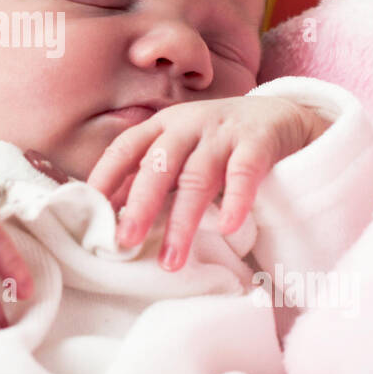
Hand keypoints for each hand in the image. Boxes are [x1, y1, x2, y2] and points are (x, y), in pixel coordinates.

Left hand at [86, 96, 329, 271]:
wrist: (283, 114)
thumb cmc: (220, 141)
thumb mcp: (181, 151)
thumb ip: (151, 175)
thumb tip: (110, 212)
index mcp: (163, 126)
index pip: (125, 147)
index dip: (105, 176)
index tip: (89, 210)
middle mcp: (188, 124)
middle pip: (158, 165)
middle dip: (140, 205)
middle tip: (126, 242)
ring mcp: (223, 132)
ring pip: (197, 176)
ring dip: (182, 221)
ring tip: (172, 259)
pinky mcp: (258, 142)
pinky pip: (245, 171)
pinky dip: (236, 199)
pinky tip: (228, 227)